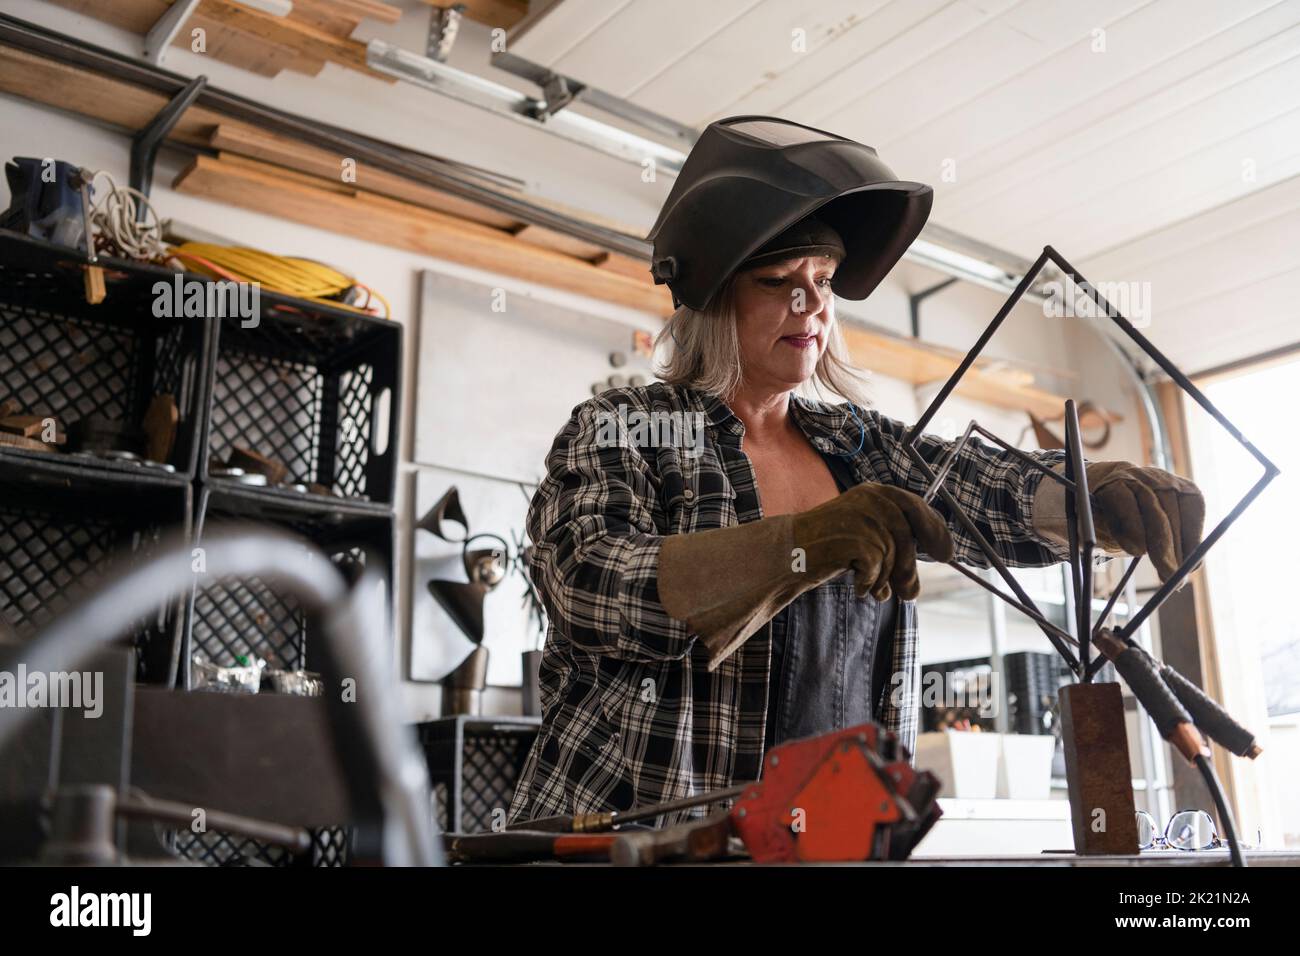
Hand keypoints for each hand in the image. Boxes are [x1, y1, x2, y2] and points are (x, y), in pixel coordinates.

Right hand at [793, 481, 954, 600]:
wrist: (788, 552)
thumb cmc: (826, 547)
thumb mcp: (864, 539)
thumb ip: (892, 550)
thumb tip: (916, 587)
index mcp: (876, 492)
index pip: (917, 507)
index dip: (936, 531)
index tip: (947, 555)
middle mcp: (871, 499)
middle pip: (908, 536)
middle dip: (910, 568)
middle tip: (910, 594)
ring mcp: (862, 516)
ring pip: (892, 555)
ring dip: (885, 580)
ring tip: (872, 590)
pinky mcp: (854, 536)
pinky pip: (876, 567)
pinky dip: (869, 583)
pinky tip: (858, 588)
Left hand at [1086, 461, 1204, 583]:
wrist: (1117, 487)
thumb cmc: (1104, 514)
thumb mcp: (1097, 525)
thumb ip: (1112, 531)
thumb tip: (1139, 548)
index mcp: (1111, 483)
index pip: (1122, 499)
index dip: (1130, 524)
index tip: (1136, 551)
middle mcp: (1141, 476)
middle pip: (1156, 510)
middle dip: (1163, 546)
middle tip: (1167, 575)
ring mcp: (1167, 480)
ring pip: (1178, 515)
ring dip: (1181, 550)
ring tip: (1177, 577)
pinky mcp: (1188, 490)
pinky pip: (1195, 513)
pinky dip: (1193, 540)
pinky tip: (1191, 564)